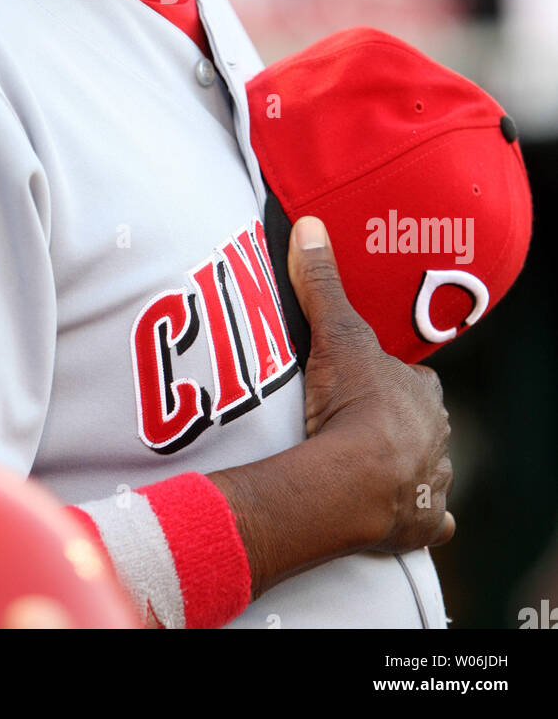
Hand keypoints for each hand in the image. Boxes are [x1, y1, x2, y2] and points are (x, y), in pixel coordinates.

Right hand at [288, 214, 453, 554]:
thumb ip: (322, 281)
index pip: (412, 378)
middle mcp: (436, 435)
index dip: (388, 378)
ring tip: (363, 465)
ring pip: (426, 467)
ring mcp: (430, 480)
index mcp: (422, 393)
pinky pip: (428, 519)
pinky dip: (415, 516)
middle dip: (396, 422)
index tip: (362, 378)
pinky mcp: (422, 522)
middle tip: (355, 421)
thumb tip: (310, 225)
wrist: (355, 480)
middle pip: (420, 422)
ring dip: (403, 466)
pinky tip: (392, 512)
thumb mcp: (334, 333)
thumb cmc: (352, 404)